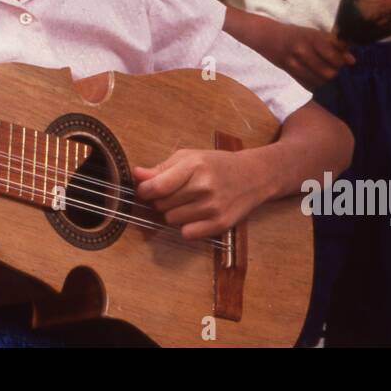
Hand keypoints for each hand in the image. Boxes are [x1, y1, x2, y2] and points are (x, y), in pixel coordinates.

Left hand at [132, 149, 269, 239]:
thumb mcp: (189, 157)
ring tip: (190, 201)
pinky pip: (187, 233)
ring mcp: (213, 207)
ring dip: (174, 213)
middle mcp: (204, 187)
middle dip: (162, 200)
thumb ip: (161, 168)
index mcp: (194, 166)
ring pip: (171, 220)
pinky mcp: (220, 224)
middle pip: (161, 205)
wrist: (254, 176)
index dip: (144, 191)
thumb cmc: (217, 164)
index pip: (157, 187)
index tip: (146, 190)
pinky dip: (187, 226)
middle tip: (177, 192)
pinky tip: (197, 214)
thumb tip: (136, 175)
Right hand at [256, 19, 354, 90]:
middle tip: (334, 66)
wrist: (269, 38)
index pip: (333, 57)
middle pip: (329, 72)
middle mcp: (302, 52)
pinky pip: (310, 85)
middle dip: (335, 71)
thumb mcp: (315, 34)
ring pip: (320, 81)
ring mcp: (295, 64)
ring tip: (324, 70)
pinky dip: (316, 83)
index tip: (344, 60)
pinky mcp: (290, 74)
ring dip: (326, 78)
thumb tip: (352, 60)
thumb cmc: (296, 34)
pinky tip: (315, 75)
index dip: (342, 61)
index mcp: (311, 38)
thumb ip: (335, 45)